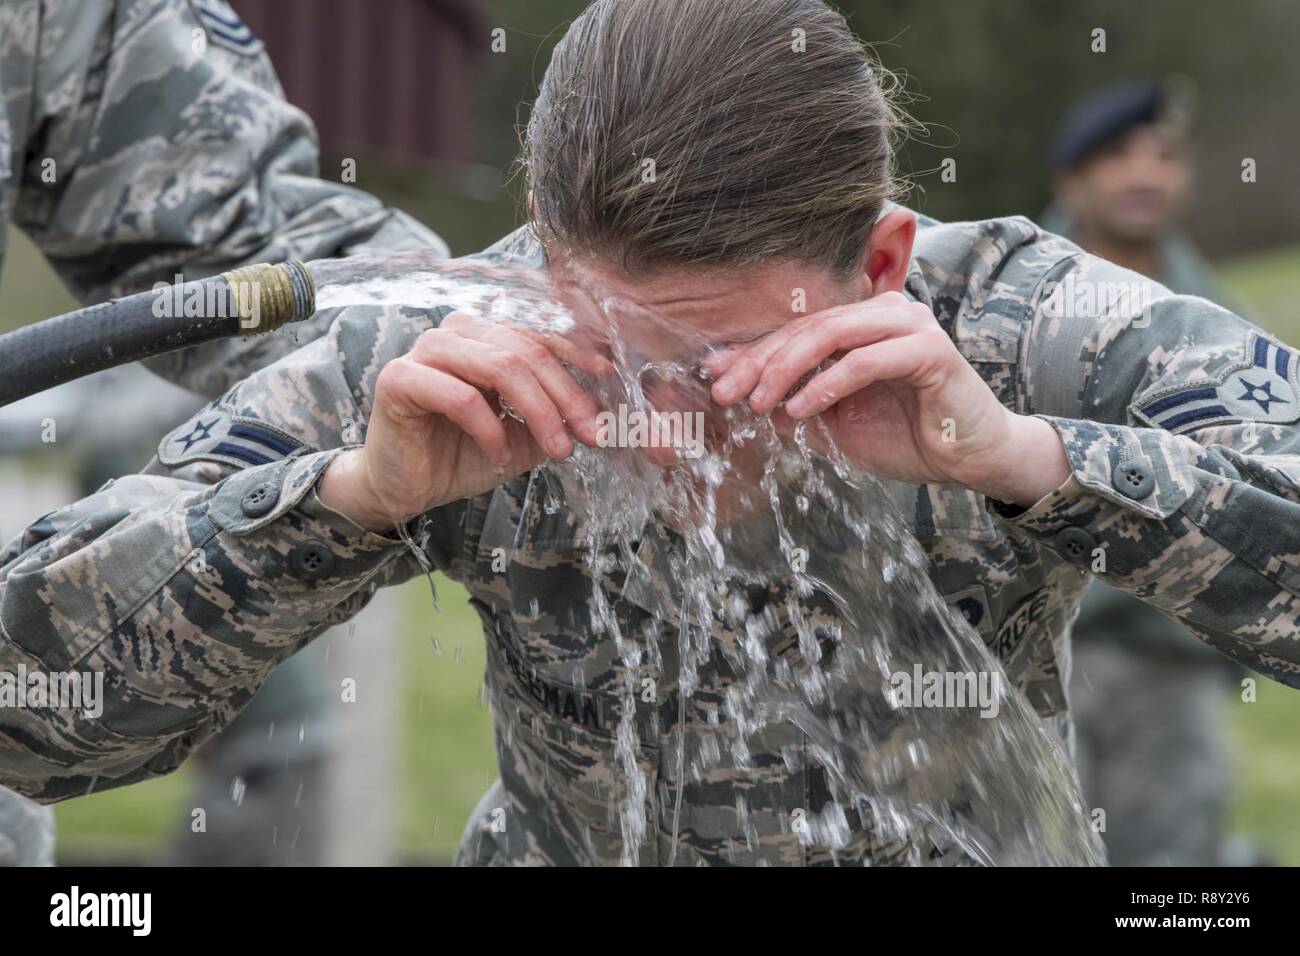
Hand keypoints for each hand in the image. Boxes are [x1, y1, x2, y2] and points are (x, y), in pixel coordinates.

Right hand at [320, 312, 609, 531]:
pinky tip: (499, 454)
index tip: (609, 382)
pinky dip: (489, 428)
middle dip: (565, 395)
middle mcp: (455, 332)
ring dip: (537, 410)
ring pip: (499, 366)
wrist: (406, 486)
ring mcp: (424, 350)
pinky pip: (460, 396)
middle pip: (525, 350)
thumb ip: (556, 416)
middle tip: (590, 434)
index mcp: (484, 334)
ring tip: (557, 449)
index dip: (577, 356)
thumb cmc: (462, 454)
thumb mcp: (523, 435)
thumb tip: (604, 411)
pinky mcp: (399, 378)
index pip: (539, 334)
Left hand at [703, 292, 1069, 506]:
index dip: (752, 352)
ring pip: (833, 334)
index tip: (712, 376)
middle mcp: (886, 313)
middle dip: (760, 360)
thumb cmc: (906, 436)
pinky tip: (799, 409)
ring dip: (789, 369)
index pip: (797, 329)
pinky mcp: (931, 350)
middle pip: (809, 326)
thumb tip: (742, 400)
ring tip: (759, 403)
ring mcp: (911, 326)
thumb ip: (796, 404)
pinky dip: (828, 384)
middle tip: (725, 392)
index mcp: (863, 323)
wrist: (970, 459)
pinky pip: (866, 361)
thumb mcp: (837, 422)